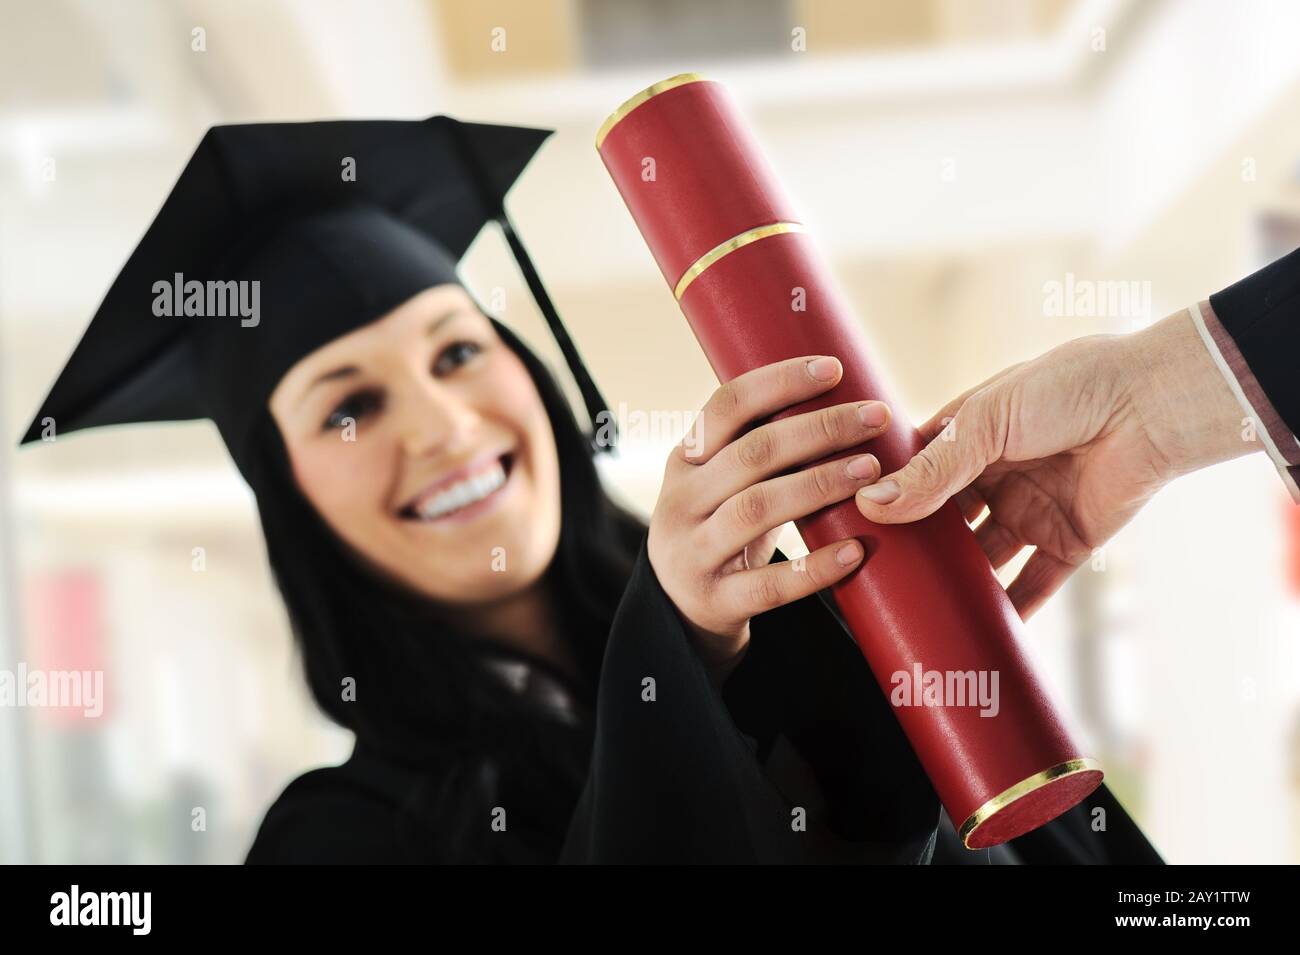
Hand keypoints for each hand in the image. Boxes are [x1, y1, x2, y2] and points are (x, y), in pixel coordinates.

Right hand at [648, 355, 891, 685]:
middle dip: (820, 430)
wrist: (680, 610)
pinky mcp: (714, 601)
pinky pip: (769, 585)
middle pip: (752, 454)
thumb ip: (759, 445)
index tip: (833, 368)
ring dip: (818, 485)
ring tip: (872, 470)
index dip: (779, 382)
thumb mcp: (721, 481)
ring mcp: (693, 553)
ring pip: (757, 510)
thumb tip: (843, 393)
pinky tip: (856, 551)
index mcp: (686, 459)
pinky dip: (815, 568)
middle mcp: (681, 501)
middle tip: (876, 417)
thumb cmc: (722, 526)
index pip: (726, 406)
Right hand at [854, 305, 1254, 618]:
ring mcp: (1031, 510)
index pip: (917, 473)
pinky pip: (1033, 585)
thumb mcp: (987, 422)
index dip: (888, 498)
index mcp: (971, 435)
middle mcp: (997, 475)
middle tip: (877, 577)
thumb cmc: (1069, 388)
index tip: (851, 526)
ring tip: (918, 611)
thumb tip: (872, 504)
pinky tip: (979, 634)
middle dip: (917, 548)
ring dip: (957, 583)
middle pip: (945, 522)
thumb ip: (933, 470)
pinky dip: (1010, 612)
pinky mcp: (1067, 541)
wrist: (1152, 405)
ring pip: (983, 558)